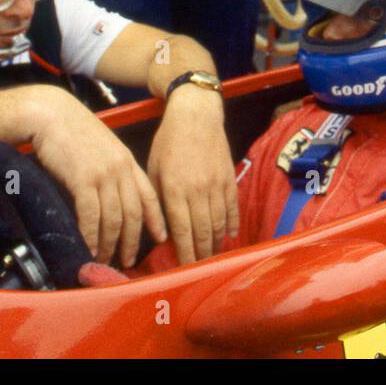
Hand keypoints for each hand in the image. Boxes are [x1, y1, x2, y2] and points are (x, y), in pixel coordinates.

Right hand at [26, 88, 166, 266]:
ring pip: (113, 219)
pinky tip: (89, 248)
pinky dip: (91, 236)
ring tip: (106, 259)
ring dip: (110, 244)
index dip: (157, 220)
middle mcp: (120, 169)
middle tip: (127, 261)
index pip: (149, 196)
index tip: (160, 238)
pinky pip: (91, 216)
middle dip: (132, 242)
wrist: (51, 114)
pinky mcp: (83, 179)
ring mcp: (103, 174)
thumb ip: (112, 169)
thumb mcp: (102, 147)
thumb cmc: (72, 130)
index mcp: (127, 161)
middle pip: (134, 214)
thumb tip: (111, 196)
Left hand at [147, 84, 238, 264]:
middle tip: (199, 270)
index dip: (184, 253)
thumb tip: (161, 230)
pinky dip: (231, 223)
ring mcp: (216, 185)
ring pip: (219, 223)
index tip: (183, 269)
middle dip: (201, 255)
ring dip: (216, 243)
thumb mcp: (153, 168)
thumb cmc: (168, 141)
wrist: (195, 114)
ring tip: (213, 257)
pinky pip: (232, 207)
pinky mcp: (229, 178)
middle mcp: (197, 190)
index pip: (182, 231)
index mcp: (175, 189)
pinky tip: (229, 235)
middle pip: (203, 232)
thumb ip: (157, 200)